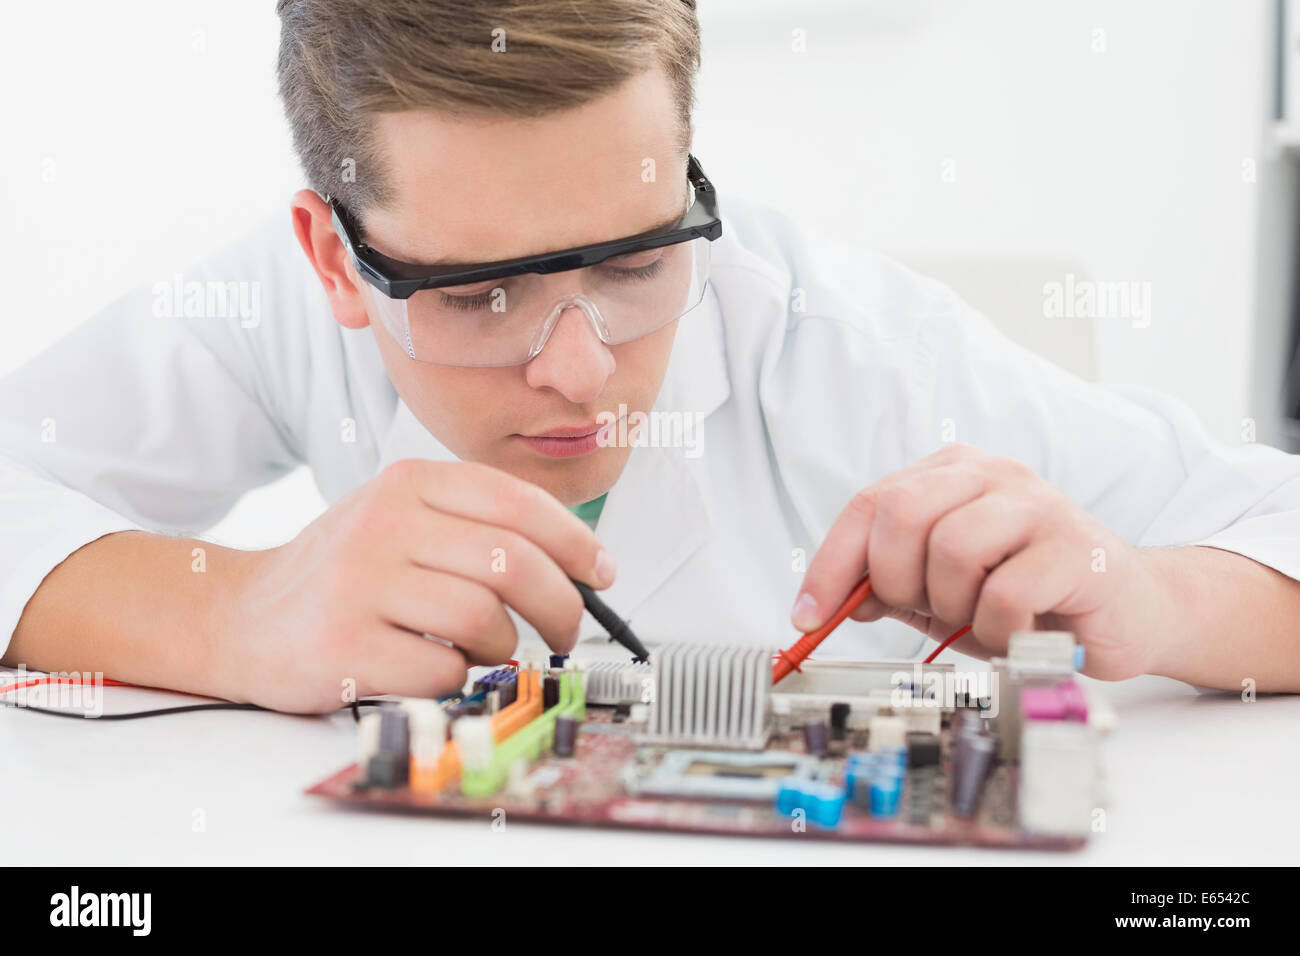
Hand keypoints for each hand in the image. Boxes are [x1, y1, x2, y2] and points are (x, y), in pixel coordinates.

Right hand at [219, 459, 614, 711]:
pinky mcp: (344, 646)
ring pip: (485, 617)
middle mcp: (383, 524)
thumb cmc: (340, 572)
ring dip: (505, 645)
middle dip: (563, 604)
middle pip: (514, 563)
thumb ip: (478, 526)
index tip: (602, 572)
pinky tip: (434, 664)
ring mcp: (360, 584)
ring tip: (486, 647)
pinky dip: (457, 675)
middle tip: (568, 628)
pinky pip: (443, 667)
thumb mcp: (401, 518)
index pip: (518, 503)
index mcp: (409, 484)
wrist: (240, 615)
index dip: (576, 541)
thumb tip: (578, 562)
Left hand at [792, 444, 1163, 679]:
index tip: (807, 614)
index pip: (869, 504)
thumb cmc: (1030, 598)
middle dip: (894, 580)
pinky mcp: (1077, 546)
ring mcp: (1038, 504)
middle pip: (901, 514)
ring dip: (952, 606)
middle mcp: (992, 474)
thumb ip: (889, 586)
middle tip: (927, 611)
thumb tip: (831, 600)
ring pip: (951, 550)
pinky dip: (998, 630)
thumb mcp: (943, 592)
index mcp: (951, 473)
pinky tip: (1018, 632)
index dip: (831, 563)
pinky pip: (1004, 594)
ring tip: (982, 619)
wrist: (1132, 612)